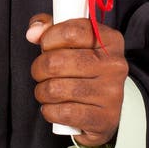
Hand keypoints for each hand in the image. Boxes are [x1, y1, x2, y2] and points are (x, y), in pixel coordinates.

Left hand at [27, 12, 127, 147]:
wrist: (106, 107)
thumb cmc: (86, 69)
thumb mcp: (74, 42)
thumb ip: (51, 28)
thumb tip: (33, 33)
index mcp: (110, 40)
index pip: (71, 32)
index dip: (49, 38)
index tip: (45, 44)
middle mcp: (114, 65)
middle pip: (57, 61)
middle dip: (39, 67)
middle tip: (40, 71)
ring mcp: (111, 93)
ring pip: (55, 89)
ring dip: (42, 91)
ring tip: (46, 90)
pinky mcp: (104, 119)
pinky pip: (63, 113)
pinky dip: (50, 110)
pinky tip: (54, 107)